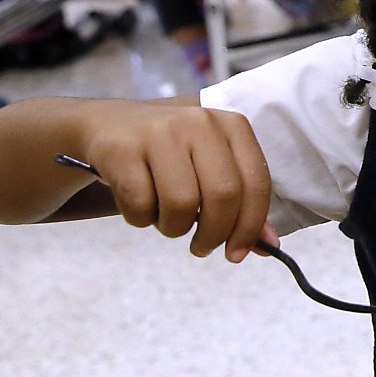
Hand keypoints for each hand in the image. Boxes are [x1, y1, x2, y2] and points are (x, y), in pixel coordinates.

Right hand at [74, 103, 276, 260]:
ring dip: (174, 227)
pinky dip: (141, 218)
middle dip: (215, 234)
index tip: (237, 254)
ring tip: (166, 219)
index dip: (250, 226)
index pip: (256, 183)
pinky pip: (141, 203)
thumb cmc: (169, 155)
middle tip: (202, 247)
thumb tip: (269, 245)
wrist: (107, 125)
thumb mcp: (209, 168)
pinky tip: (139, 206)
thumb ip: (242, 204)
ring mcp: (161, 132)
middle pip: (224, 195)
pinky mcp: (124, 148)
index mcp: (232, 126)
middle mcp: (201, 122)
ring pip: (182, 203)